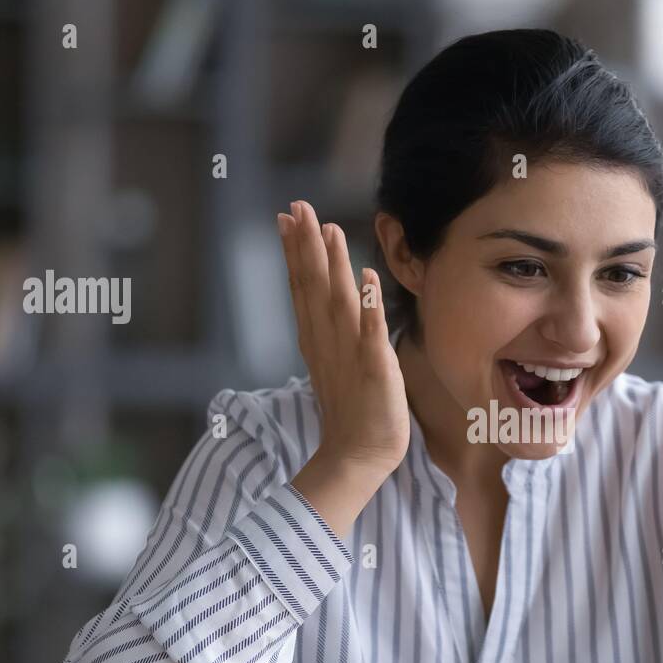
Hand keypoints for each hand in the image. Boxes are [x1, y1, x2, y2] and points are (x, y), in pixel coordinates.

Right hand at [277, 200, 408, 477]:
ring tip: (329, 229)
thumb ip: (327, 330)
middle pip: (314, 286)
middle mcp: (328, 342)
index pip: (304, 287)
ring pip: (339, 301)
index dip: (296, 250)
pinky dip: (368, 306)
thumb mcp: (334, 362)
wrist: (359, 456)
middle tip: (297, 205)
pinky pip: (371, 333)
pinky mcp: (375, 369)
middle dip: (306, 245)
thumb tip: (323, 301)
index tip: (287, 215)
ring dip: (334, 265)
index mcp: (317, 339)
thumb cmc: (351, 411)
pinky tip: (367, 278)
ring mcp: (350, 355)